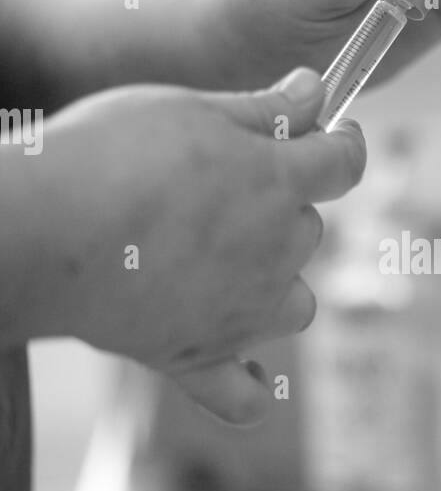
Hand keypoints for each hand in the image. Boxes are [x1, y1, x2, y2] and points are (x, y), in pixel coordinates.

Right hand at [39, 68, 364, 422]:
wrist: (46, 231)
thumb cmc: (111, 155)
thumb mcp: (191, 108)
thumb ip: (263, 109)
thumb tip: (317, 93)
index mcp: (278, 183)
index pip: (343, 163)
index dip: (343, 143)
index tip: (333, 134)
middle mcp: (275, 254)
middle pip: (310, 231)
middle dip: (283, 205)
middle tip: (221, 185)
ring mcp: (240, 315)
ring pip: (297, 306)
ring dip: (279, 285)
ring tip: (231, 262)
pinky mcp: (194, 359)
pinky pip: (243, 398)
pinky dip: (252, 388)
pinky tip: (254, 374)